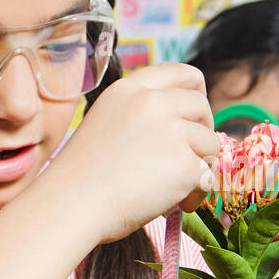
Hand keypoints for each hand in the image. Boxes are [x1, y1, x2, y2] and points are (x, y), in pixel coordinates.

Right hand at [41, 63, 218, 243]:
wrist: (69, 206)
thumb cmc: (79, 179)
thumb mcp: (103, 125)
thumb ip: (137, 116)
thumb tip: (181, 129)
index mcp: (127, 90)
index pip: (180, 73)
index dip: (196, 92)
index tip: (194, 114)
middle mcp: (151, 103)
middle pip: (201, 106)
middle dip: (202, 132)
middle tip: (189, 157)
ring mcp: (169, 131)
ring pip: (210, 142)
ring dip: (200, 166)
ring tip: (176, 190)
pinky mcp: (183, 162)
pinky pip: (207, 175)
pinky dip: (196, 193)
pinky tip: (177, 204)